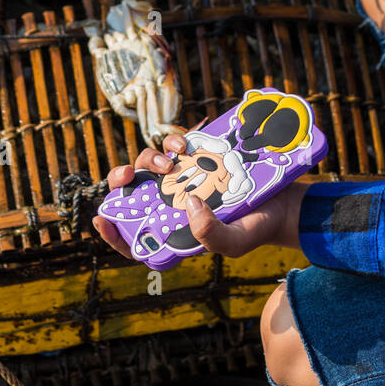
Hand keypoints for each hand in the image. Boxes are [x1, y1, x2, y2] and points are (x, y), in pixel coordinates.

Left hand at [93, 134, 305, 259]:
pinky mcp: (198, 157)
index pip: (135, 237)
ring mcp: (184, 179)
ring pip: (150, 166)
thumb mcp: (234, 243)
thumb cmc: (256, 228)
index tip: (101, 218)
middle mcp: (174, 205)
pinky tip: (185, 146)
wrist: (283, 201)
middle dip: (122, 182)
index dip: (114, 231)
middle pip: (135, 194)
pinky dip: (174, 142)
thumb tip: (188, 205)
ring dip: (150, 160)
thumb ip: (210, 235)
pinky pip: (174, 146)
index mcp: (175, 232)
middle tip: (127, 176)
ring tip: (170, 163)